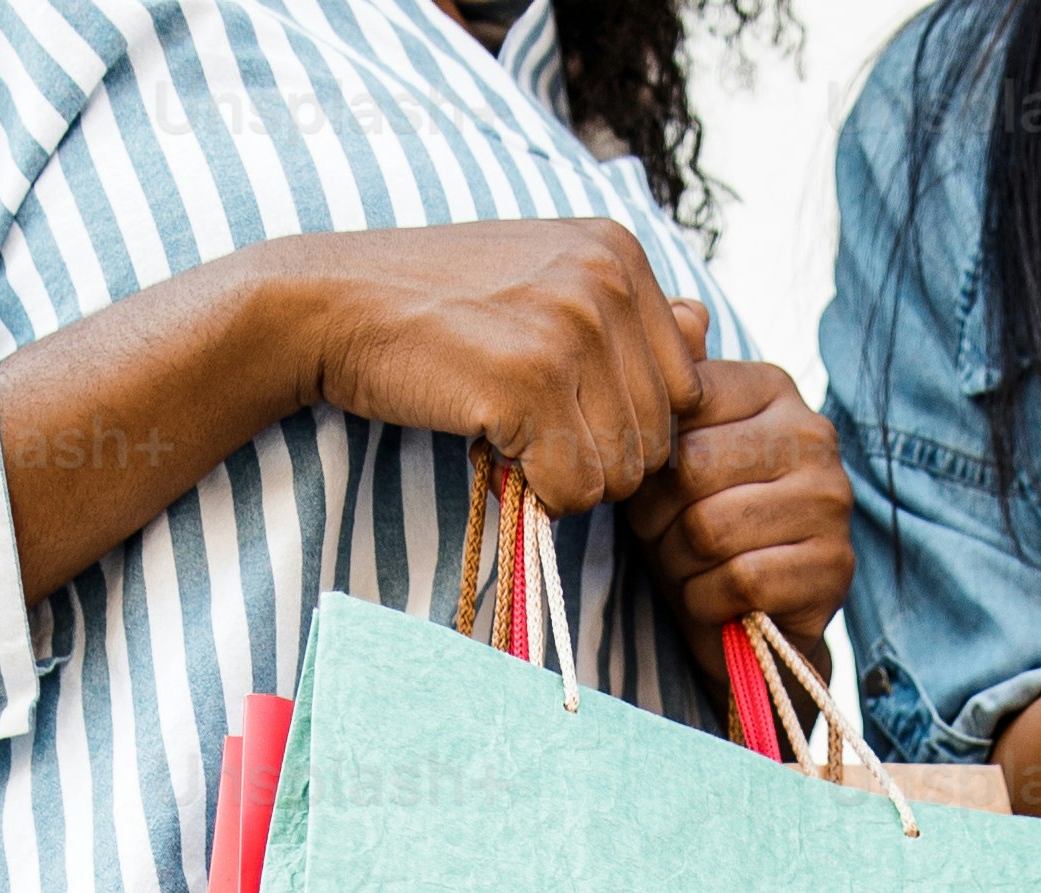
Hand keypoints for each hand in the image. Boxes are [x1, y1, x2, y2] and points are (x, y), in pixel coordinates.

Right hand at [252, 218, 715, 514]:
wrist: (332, 302)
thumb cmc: (436, 302)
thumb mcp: (543, 278)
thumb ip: (628, 308)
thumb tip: (707, 324)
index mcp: (620, 249)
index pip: (686, 386)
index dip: (629, 424)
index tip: (567, 415)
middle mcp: (608, 278)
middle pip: (660, 434)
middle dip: (602, 460)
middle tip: (536, 440)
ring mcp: (572, 326)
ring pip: (623, 469)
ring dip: (570, 482)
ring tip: (516, 443)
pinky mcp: (530, 380)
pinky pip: (576, 488)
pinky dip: (540, 495)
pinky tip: (497, 454)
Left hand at [624, 359, 853, 632]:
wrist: (743, 621)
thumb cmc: (697, 525)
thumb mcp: (672, 449)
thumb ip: (674, 382)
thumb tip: (686, 308)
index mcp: (774, 388)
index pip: (684, 408)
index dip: (648, 462)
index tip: (653, 488)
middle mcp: (814, 434)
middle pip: (693, 471)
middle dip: (658, 519)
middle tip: (666, 539)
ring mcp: (833, 501)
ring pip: (711, 529)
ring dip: (680, 564)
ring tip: (690, 568)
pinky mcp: (836, 566)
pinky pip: (740, 580)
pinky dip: (708, 600)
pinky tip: (716, 599)